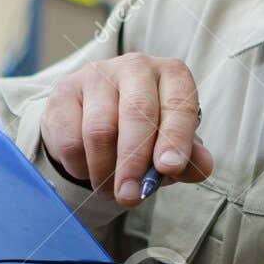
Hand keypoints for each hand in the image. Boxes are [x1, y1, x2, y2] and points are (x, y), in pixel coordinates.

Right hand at [40, 54, 212, 205]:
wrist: (96, 120)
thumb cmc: (146, 133)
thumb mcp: (173, 145)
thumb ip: (190, 158)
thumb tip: (199, 167)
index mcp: (172, 75)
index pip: (178, 104)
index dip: (175, 137)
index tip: (169, 168)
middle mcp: (136, 66)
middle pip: (136, 113)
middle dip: (134, 162)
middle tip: (130, 196)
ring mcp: (97, 75)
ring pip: (100, 130)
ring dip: (105, 171)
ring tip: (111, 191)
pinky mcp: (64, 91)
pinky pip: (70, 138)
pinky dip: (80, 166)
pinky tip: (89, 170)